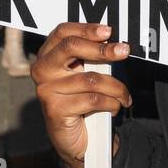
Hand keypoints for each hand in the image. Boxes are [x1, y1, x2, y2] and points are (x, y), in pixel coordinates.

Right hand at [32, 22, 132, 167]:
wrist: (78, 138)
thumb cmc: (83, 99)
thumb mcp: (87, 73)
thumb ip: (93, 57)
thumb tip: (116, 42)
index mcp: (48, 56)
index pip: (62, 32)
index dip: (86, 28)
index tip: (108, 31)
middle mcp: (42, 71)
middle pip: (70, 47)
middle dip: (102, 48)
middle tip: (124, 51)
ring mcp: (46, 90)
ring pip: (91, 78)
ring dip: (116, 87)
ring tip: (124, 96)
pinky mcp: (55, 110)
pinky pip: (94, 99)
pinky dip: (112, 103)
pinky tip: (115, 108)